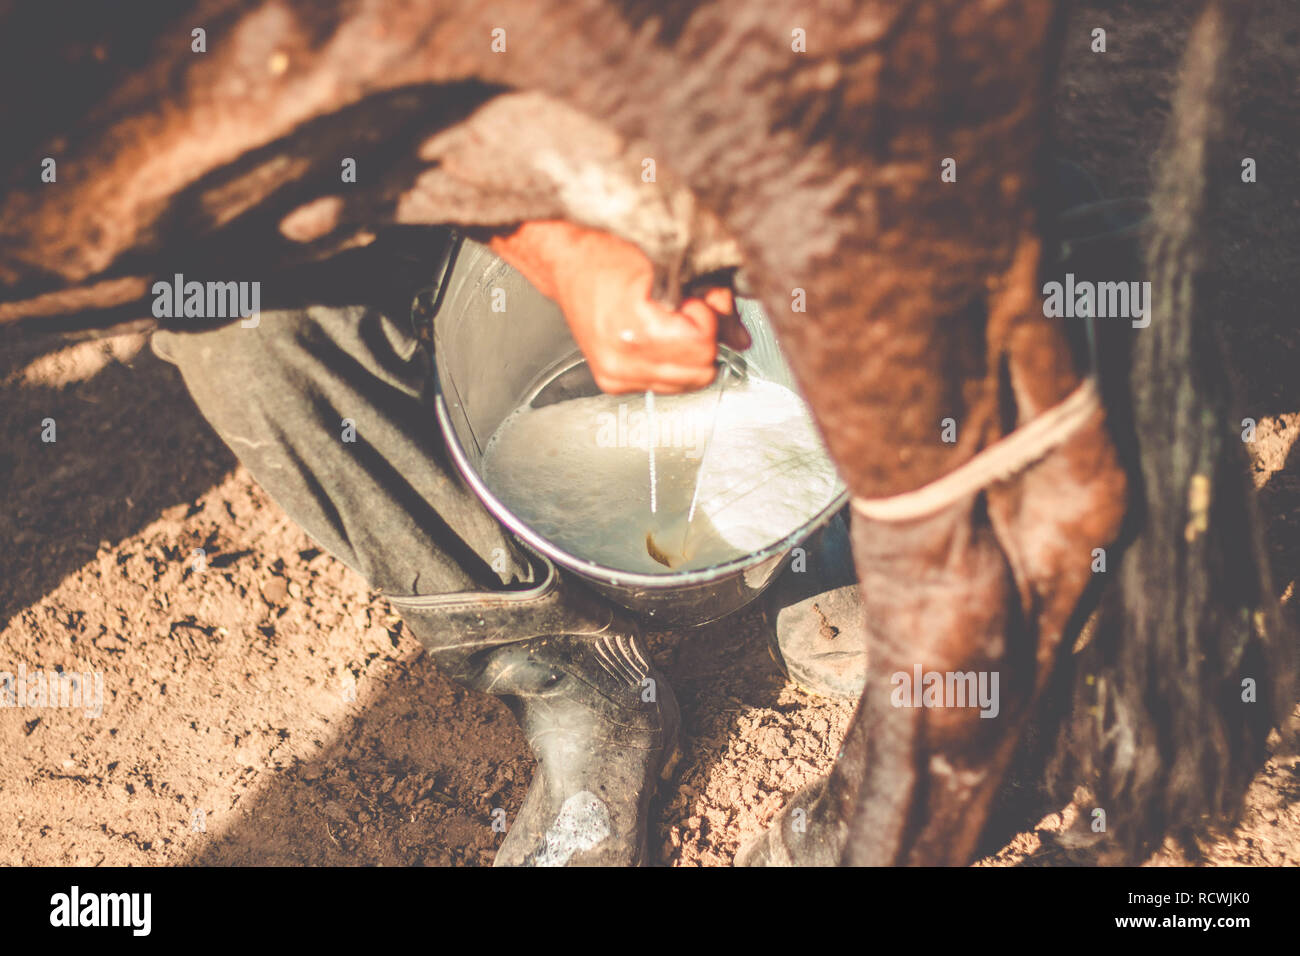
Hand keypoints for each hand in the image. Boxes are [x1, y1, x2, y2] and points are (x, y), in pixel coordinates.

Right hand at [489, 221, 748, 393]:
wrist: (569, 260)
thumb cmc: (611, 252)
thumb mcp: (672, 265)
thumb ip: (714, 300)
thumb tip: (740, 337)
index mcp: (634, 332)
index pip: (703, 347)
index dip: (705, 318)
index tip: (690, 298)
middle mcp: (621, 363)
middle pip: (700, 371)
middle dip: (702, 339)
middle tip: (683, 309)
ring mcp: (615, 376)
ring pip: (687, 383)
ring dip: (688, 353)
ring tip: (668, 321)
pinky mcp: (613, 382)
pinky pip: (665, 385)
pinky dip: (670, 363)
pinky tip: (656, 336)